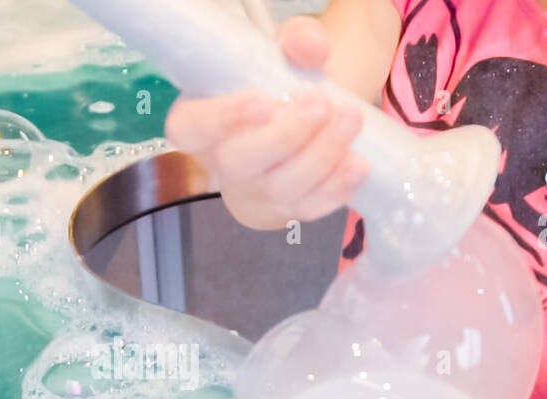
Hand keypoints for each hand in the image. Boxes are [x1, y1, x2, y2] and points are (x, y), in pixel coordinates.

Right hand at [163, 16, 367, 227]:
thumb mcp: (287, 52)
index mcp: (203, 119)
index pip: (189, 128)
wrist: (311, 113)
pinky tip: (356, 163)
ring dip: (321, 155)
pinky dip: (336, 188)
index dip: (219, 118)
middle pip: (237, 164)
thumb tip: (308, 47)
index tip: (263, 100)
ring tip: (350, 119)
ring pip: (281, 188)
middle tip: (319, 104)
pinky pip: (308, 208)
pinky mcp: (287, 208)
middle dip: (284, 137)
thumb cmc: (283, 82)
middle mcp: (222, 160)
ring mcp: (256, 190)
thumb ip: (297, 41)